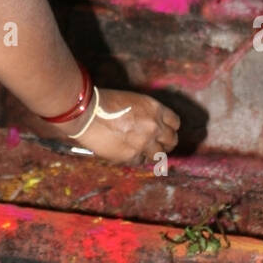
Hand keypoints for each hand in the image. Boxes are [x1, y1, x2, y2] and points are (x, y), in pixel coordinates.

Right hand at [64, 88, 179, 164]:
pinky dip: (136, 158)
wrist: (88, 113)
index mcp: (155, 109)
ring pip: (159, 154)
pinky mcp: (132, 156)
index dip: (170, 128)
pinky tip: (128, 153)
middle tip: (159, 144)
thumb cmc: (105, 102)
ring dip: (152, 153)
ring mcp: (144, 143)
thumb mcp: (132, 100)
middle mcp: (154, 126)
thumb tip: (150, 123)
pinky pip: (141, 161)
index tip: (165, 131)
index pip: (175, 122)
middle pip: (172, 140)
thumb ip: (146, 113)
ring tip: (143, 151)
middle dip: (166, 143)